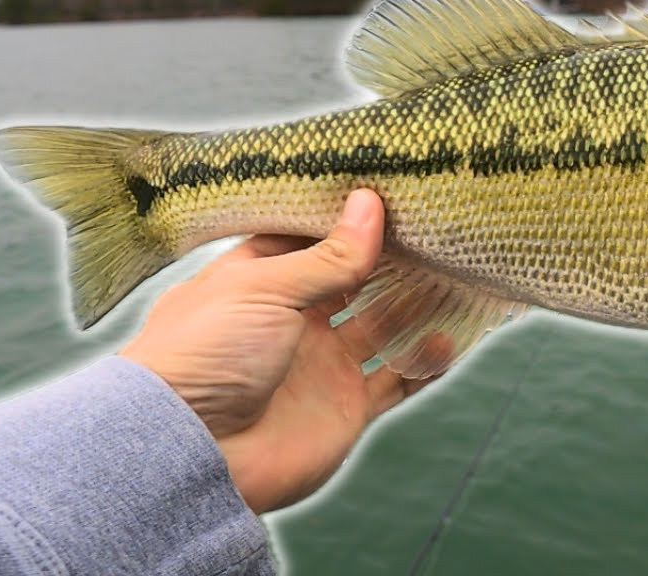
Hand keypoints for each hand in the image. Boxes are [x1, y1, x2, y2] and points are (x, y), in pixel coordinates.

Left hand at [120, 190, 429, 513]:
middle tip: (431, 229)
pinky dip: (425, 362)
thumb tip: (369, 205)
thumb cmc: (204, 357)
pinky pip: (397, 381)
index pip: (308, 240)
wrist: (194, 455)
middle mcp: (292, 321)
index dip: (344, 219)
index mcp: (258, 283)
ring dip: (415, 305)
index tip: (386, 193)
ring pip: (383, 326)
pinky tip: (450, 337)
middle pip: (352, 281)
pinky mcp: (345, 407)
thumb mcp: (264, 288)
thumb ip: (327, 255)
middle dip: (389, 259)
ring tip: (453, 274)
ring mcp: (321, 365)